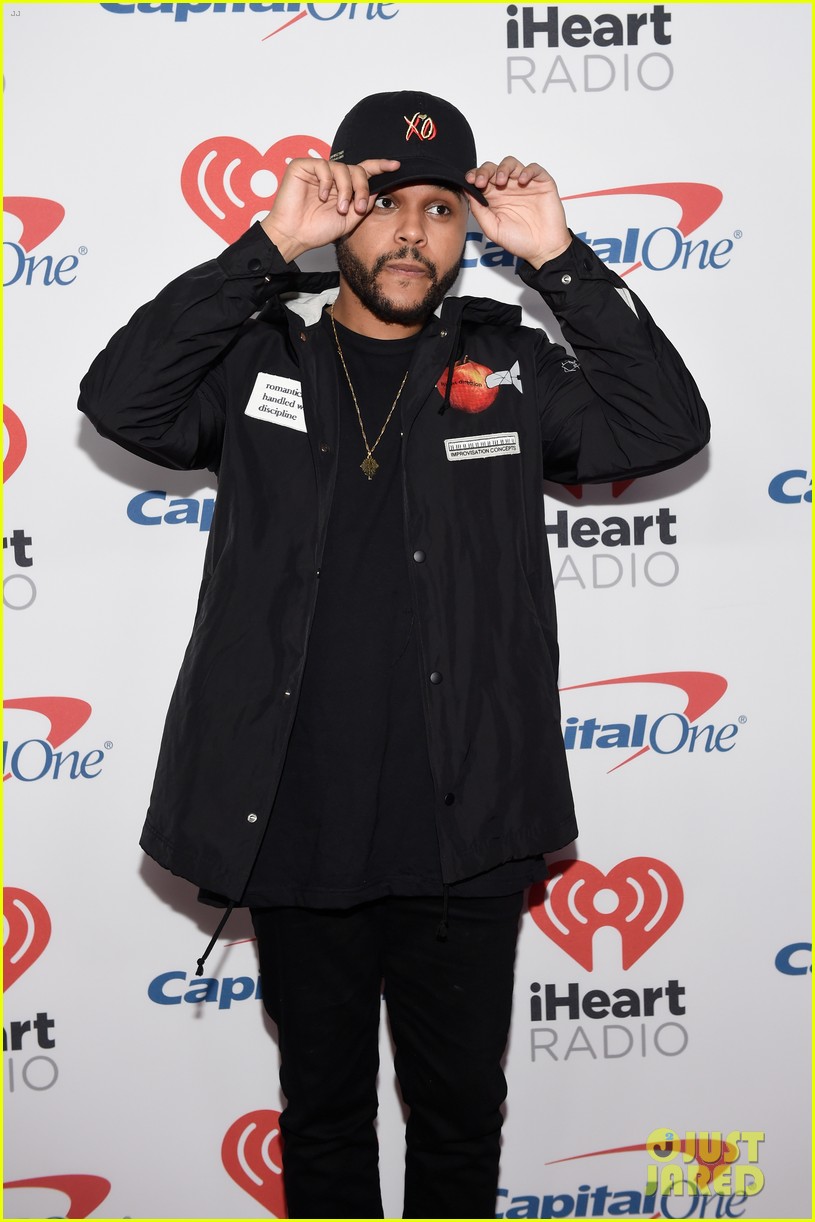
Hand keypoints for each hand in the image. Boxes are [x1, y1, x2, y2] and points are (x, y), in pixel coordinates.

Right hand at [260, 157, 399, 261]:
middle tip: (359, 208)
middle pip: (357, 169)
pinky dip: (326, 183)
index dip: (380, 166)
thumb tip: (379, 188)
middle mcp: (332, 176)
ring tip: (339, 208)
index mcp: (343, 187)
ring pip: (343, 168)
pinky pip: (323, 166)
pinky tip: (321, 197)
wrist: (294, 235)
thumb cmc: (317, 230)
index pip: (363, 171)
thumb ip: (364, 205)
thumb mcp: (349, 220)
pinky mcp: (302, 166)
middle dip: (362, 188)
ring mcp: (317, 170)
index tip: (395, 166)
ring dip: (345, 190)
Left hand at [465, 158, 571, 268]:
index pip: (482, 179)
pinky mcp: (542, 183)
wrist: (543, 250)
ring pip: (511, 164)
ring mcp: (525, 184)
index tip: (470, 181)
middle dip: (485, 171)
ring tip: (501, 181)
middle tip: (481, 182)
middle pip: (494, 168)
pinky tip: (522, 181)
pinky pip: (534, 168)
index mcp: (495, 198)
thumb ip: (479, 211)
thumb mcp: (492, 229)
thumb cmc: (519, 242)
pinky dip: (527, 170)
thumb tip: (467, 192)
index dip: (474, 176)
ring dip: (503, 168)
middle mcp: (508, 189)